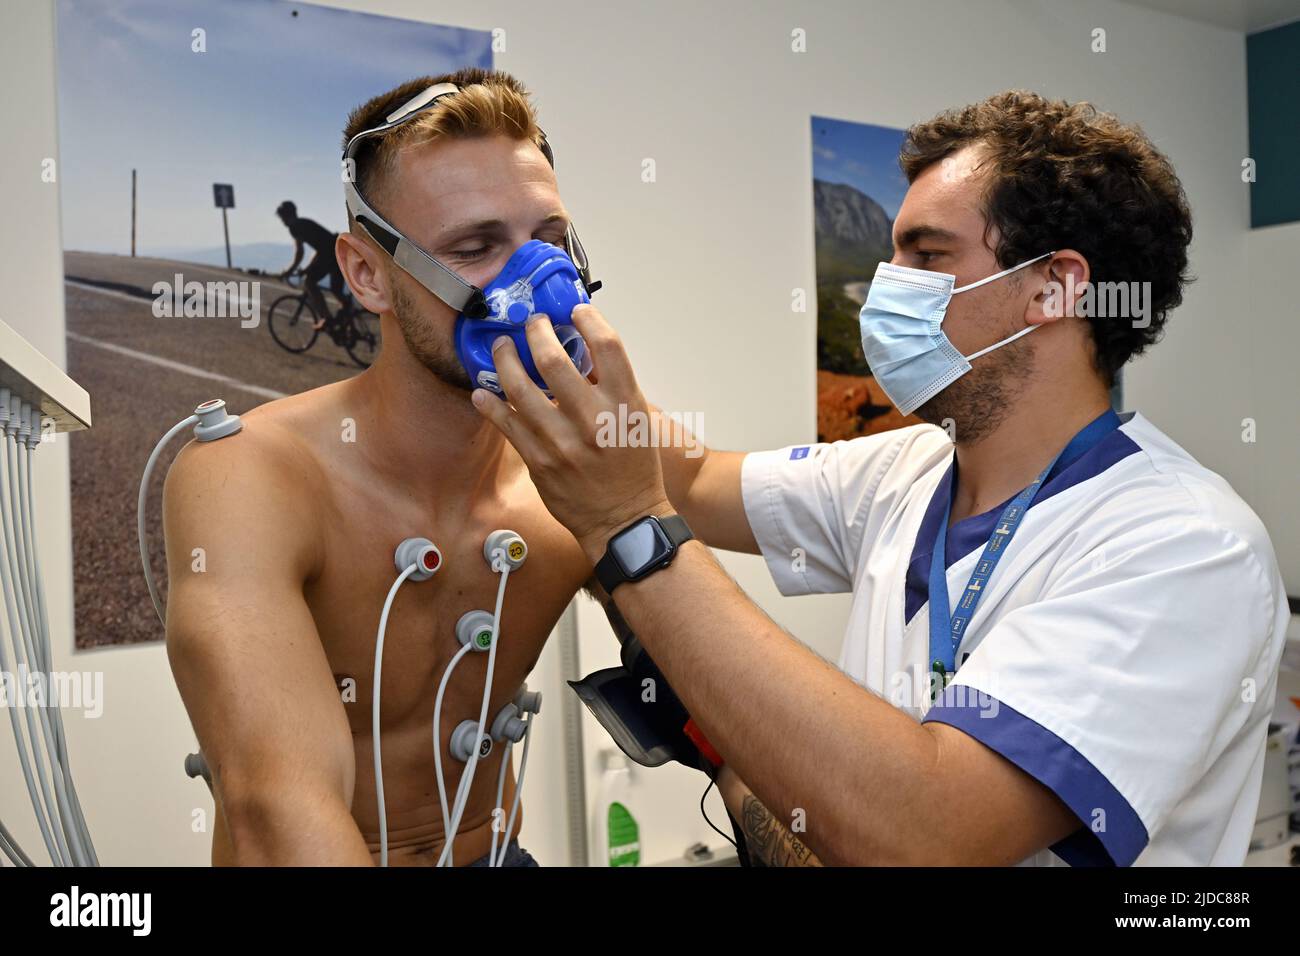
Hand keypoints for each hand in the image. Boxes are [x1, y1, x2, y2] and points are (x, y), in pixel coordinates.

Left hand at [471, 304, 670, 562]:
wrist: (624, 519)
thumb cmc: (633, 469)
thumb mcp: (635, 421)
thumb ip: (611, 387)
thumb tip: (579, 354)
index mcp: (625, 404)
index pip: (608, 345)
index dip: (589, 319)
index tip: (576, 311)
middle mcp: (594, 419)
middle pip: (554, 359)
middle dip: (536, 332)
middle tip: (531, 324)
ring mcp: (563, 441)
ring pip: (520, 387)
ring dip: (505, 359)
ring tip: (503, 347)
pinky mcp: (540, 461)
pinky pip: (506, 423)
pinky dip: (490, 403)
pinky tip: (483, 391)